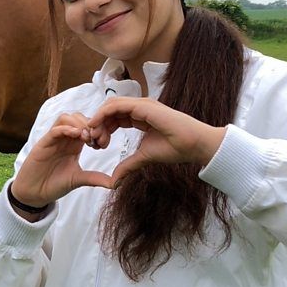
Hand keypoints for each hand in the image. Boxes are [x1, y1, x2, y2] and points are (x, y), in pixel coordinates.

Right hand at [11, 113, 115, 208]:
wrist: (35, 193)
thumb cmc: (54, 184)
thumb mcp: (78, 180)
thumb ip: (94, 178)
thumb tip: (115, 184)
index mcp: (74, 145)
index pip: (87, 126)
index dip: (97, 130)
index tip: (103, 143)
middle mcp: (64, 139)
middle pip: (77, 117)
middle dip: (89, 124)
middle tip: (95, 139)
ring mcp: (53, 140)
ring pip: (65, 118)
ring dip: (78, 124)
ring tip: (86, 138)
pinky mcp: (43, 144)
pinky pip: (54, 130)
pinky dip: (66, 129)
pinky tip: (76, 136)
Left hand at [85, 97, 226, 180]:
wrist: (193, 144)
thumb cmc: (174, 148)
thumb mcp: (143, 157)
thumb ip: (127, 166)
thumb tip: (113, 182)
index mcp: (140, 117)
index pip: (115, 118)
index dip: (104, 129)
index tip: (98, 145)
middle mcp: (139, 108)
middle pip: (110, 111)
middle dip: (98, 125)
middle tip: (93, 142)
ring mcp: (141, 105)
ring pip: (110, 106)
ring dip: (98, 120)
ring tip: (94, 136)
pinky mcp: (143, 105)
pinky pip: (116, 105)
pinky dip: (103, 114)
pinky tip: (95, 125)